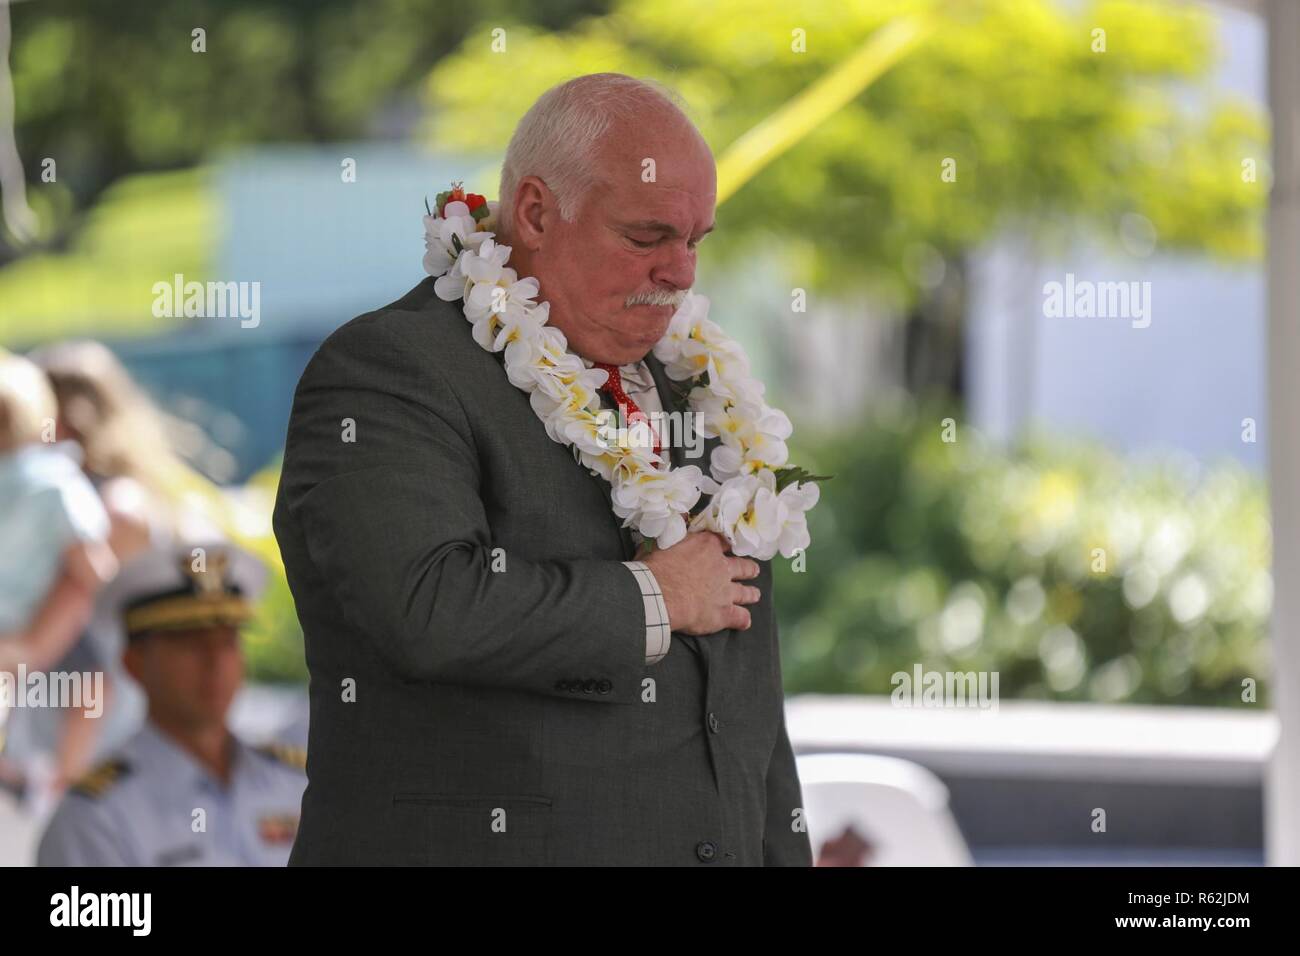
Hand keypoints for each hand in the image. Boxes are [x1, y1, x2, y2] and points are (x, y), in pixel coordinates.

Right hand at [640, 532, 761, 635]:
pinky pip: (740, 617)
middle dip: (748, 569)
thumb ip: (674, 533)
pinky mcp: (724, 613)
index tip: (727, 547)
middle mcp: (721, 568)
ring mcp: (725, 592)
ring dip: (751, 593)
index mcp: (707, 547)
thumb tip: (679, 516)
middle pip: (742, 567)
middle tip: (753, 570)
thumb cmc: (655, 568)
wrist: (658, 595)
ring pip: (745, 592)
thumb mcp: (661, 542)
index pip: (723, 542)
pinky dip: (743, 620)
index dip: (725, 545)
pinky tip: (744, 622)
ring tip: (755, 595)